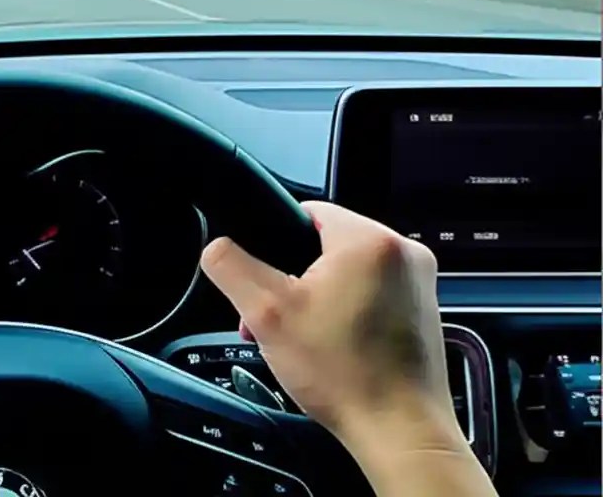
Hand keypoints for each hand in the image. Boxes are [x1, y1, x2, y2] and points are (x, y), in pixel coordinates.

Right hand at [199, 202, 458, 450]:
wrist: (398, 430)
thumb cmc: (346, 375)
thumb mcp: (266, 313)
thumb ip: (231, 267)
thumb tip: (217, 247)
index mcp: (369, 239)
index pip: (306, 211)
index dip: (276, 244)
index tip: (271, 284)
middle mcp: (404, 252)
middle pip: (326, 245)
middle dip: (296, 279)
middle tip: (283, 320)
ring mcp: (419, 282)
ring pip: (348, 272)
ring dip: (320, 298)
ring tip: (308, 338)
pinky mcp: (423, 310)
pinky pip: (372, 294)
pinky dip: (348, 313)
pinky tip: (336, 347)